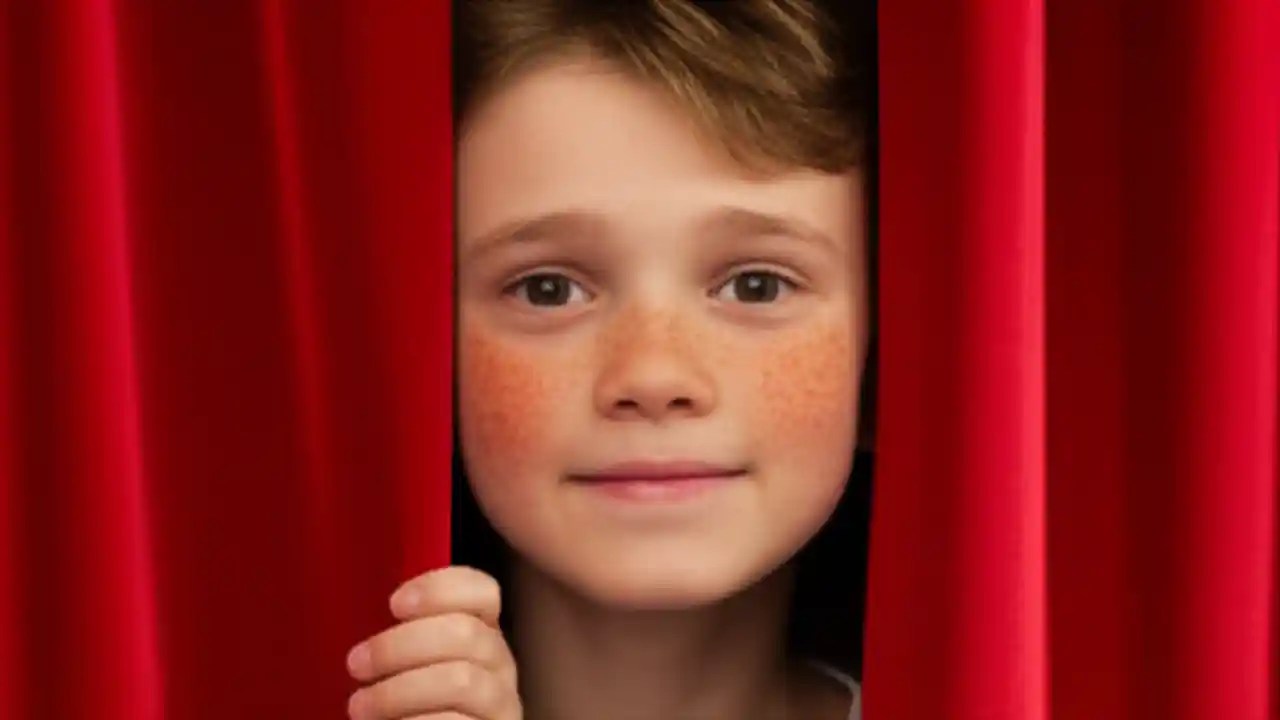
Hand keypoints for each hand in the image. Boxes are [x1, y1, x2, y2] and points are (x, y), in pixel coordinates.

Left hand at [346, 565, 521, 719]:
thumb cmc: (407, 710)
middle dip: (400, 645)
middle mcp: (500, 667)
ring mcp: (502, 707)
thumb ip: (407, 640)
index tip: (393, 604)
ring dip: (400, 690)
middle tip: (355, 665)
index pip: (483, 592)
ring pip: (463, 680)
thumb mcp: (408, 667)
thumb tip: (387, 608)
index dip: (440, 588)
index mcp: (480, 635)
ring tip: (359, 706)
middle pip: (466, 633)